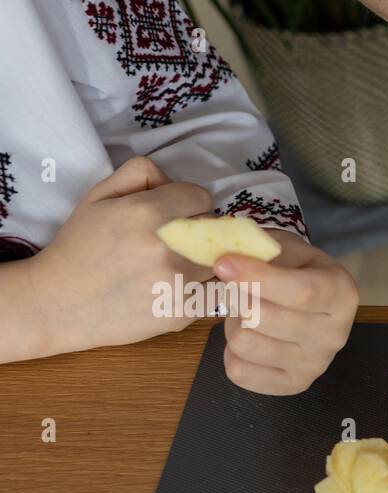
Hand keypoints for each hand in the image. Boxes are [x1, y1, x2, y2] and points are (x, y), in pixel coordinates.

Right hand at [26, 156, 213, 354]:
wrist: (58, 303)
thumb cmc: (79, 247)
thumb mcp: (98, 195)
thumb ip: (140, 174)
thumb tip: (175, 180)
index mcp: (148, 213)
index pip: (202, 198)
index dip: (189, 204)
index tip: (174, 215)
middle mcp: (169, 248)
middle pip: (216, 230)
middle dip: (199, 233)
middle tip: (172, 243)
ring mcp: (179, 284)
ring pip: (219, 264)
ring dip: (204, 263)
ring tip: (172, 268)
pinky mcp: (183, 313)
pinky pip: (213, 294)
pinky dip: (201, 291)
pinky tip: (173, 290)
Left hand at [214, 232, 357, 394]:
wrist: (306, 298)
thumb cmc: (293, 268)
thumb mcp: (284, 248)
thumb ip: (259, 254)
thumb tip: (225, 265)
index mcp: (341, 294)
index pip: (301, 292)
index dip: (257, 278)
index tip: (223, 264)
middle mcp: (335, 335)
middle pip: (265, 319)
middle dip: (237, 297)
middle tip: (236, 288)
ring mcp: (316, 364)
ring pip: (245, 344)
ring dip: (234, 324)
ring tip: (245, 315)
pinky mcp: (294, 385)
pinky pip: (240, 372)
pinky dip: (232, 353)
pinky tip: (249, 338)